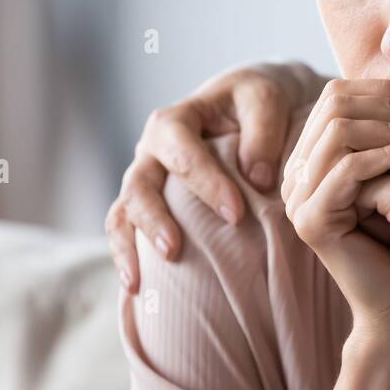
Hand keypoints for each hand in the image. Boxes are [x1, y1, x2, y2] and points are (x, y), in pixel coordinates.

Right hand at [105, 61, 326, 292]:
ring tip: (142, 281)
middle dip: (154, 219)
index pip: (181, 150)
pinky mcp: (150, 204)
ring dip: (130, 245)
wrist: (251, 105)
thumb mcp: (266, 99)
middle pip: (139, 184)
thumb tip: (256, 177)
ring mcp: (147, 178)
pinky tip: (136, 289)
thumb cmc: (259, 102)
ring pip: (123, 210)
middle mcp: (152, 150)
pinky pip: (125, 229)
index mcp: (177, 120)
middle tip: (174, 250)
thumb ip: (263, 132)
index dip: (204, 181)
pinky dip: (126, 257)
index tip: (235, 213)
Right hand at [282, 79, 389, 336]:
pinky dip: (389, 156)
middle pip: (332, 108)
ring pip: (338, 134)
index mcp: (313, 159)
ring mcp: (297, 198)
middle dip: (386, 106)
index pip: (338, 98)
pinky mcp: (309, 221)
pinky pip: (347, 171)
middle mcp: (296, 175)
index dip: (382, 94)